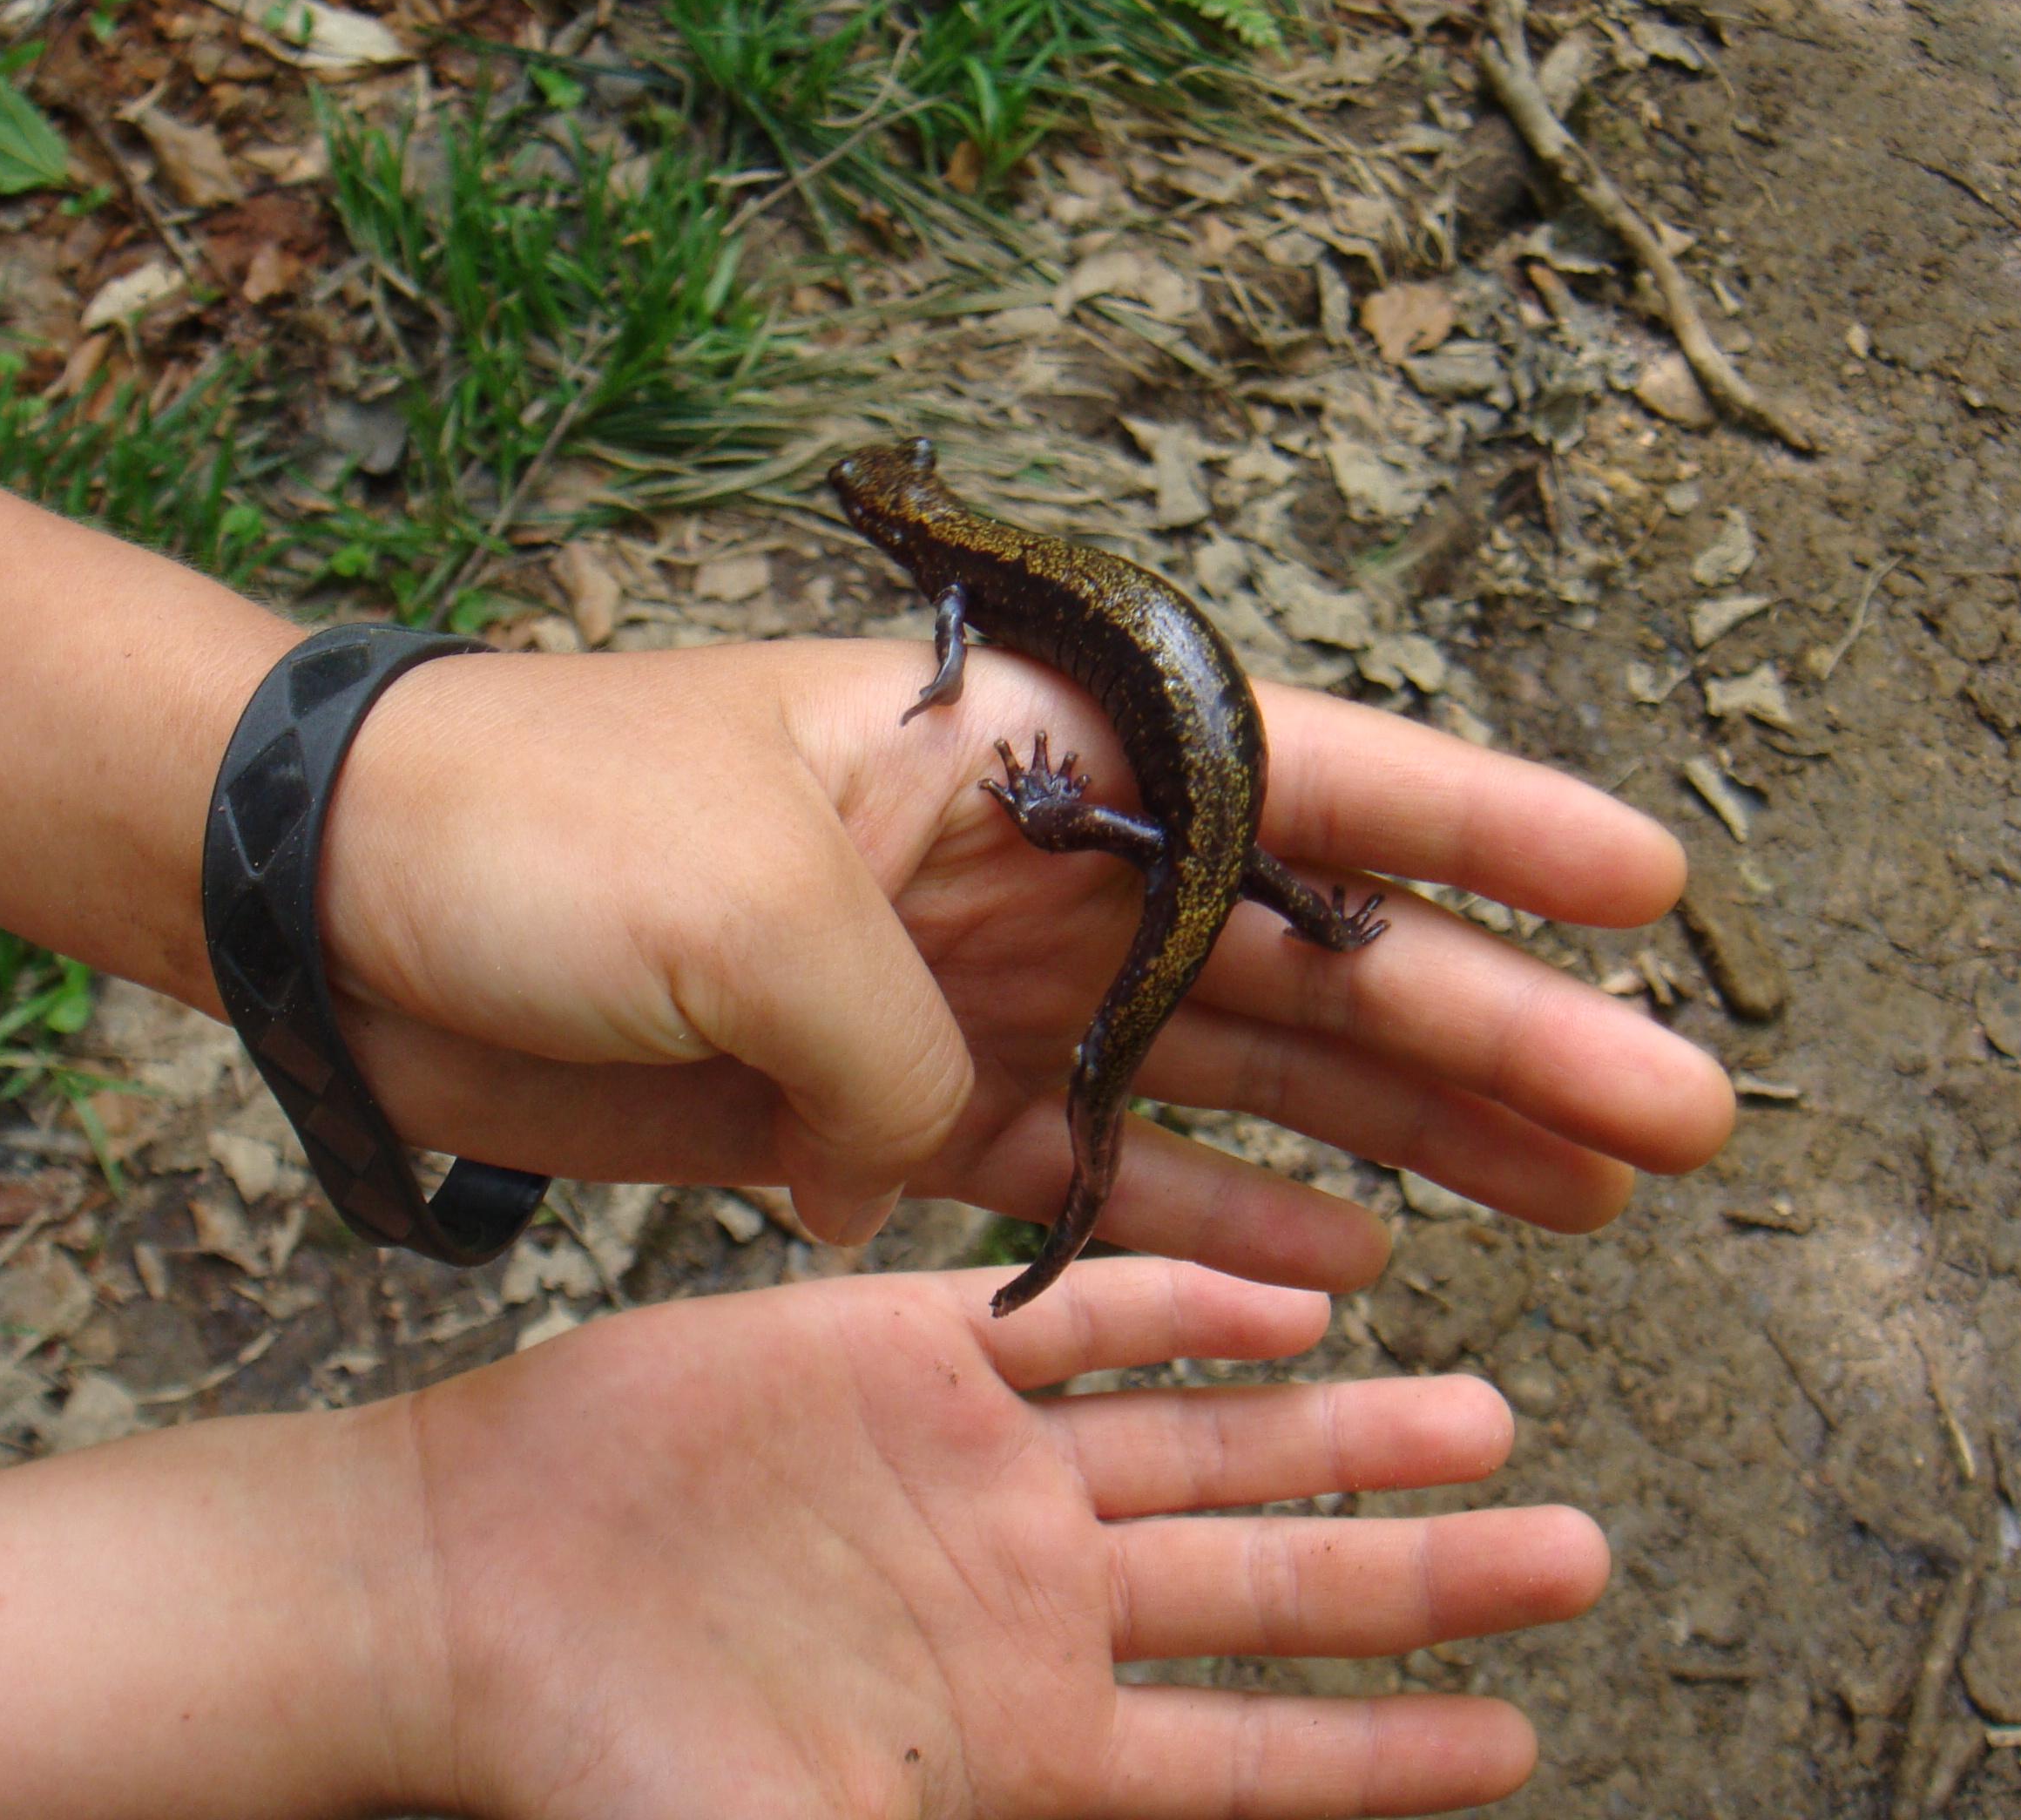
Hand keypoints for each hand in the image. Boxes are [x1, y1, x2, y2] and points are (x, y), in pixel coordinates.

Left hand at [324, 638, 1731, 1266]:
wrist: (347, 895)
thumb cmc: (537, 826)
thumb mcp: (746, 907)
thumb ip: (901, 1043)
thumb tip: (938, 1167)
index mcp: (1027, 748)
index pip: (1306, 778)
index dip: (1490, 840)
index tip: (1652, 896)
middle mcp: (1032, 863)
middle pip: (1312, 955)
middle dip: (1495, 1036)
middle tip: (1673, 1124)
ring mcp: (974, 990)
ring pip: (1236, 1076)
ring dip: (1398, 1144)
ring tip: (1566, 1214)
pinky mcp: (889, 1109)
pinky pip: (1094, 1179)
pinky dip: (1208, 1225)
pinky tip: (1343, 1272)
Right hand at [374, 1257, 1606, 1819]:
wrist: (472, 1595)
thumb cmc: (616, 1774)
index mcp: (1026, 1745)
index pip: (1251, 1757)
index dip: (1385, 1753)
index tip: (1519, 1739)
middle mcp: (1033, 1598)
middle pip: (1269, 1578)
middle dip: (1423, 1569)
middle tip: (1574, 1545)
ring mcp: (982, 1466)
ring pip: (1208, 1437)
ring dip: (1342, 1428)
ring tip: (1484, 1415)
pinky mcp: (912, 1349)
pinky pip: (1081, 1317)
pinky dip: (1187, 1303)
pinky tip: (1295, 1304)